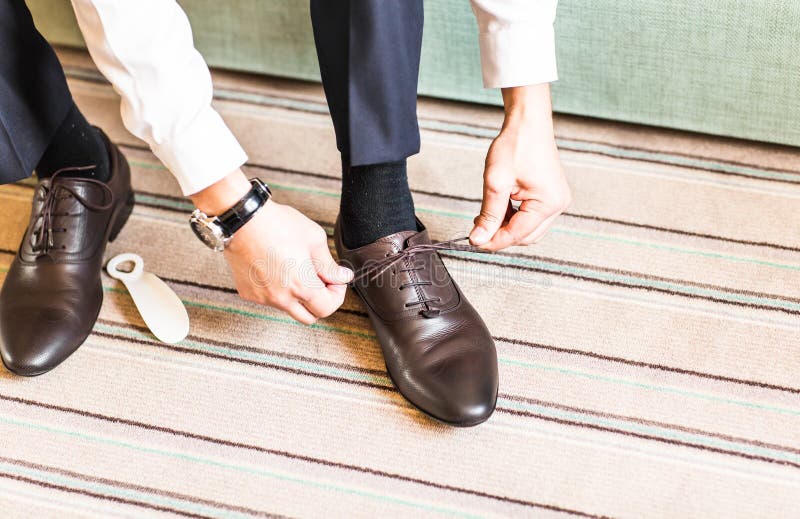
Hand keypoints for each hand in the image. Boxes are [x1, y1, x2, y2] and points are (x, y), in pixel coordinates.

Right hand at [191, 170, 352, 323]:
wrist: (242, 218)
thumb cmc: (277, 224)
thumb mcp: (314, 239)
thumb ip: (330, 264)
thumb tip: (342, 277)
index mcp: (301, 286)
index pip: (327, 309)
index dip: (336, 295)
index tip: (335, 281)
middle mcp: (281, 298)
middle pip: (309, 316)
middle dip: (319, 301)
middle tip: (319, 279)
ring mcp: (262, 297)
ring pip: (289, 307)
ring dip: (298, 295)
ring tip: (296, 268)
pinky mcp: (248, 292)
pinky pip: (270, 299)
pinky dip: (278, 289)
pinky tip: (277, 268)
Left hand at [469, 84, 571, 250]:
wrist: (527, 122)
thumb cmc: (516, 145)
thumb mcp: (495, 183)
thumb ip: (488, 215)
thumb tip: (478, 239)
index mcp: (548, 203)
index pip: (517, 235)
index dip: (493, 241)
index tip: (473, 241)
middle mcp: (557, 205)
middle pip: (525, 236)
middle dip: (500, 235)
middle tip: (477, 229)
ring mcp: (556, 201)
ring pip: (527, 229)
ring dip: (506, 226)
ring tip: (485, 215)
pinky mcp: (550, 196)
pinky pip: (530, 217)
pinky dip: (513, 217)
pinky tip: (498, 208)